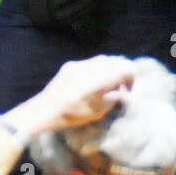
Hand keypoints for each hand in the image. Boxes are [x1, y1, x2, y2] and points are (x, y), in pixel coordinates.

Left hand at [4, 56, 136, 139]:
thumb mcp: (97, 112)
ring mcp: (79, 64)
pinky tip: (93, 80)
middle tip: (121, 85)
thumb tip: (123, 93)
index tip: (128, 89)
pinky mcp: (71, 65)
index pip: (125, 68)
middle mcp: (90, 68)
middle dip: (122, 71)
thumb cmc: (71, 115)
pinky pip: (91, 62)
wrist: (44, 110)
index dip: (131, 77)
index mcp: (98, 81)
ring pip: (104, 59)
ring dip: (110, 68)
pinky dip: (98, 68)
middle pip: (116, 61)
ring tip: (108, 82)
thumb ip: (113, 99)